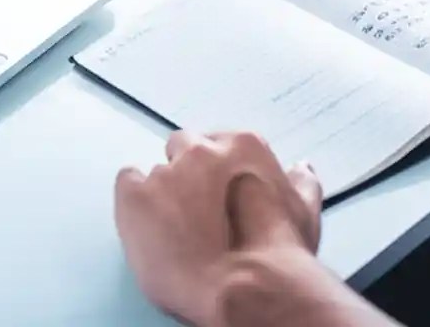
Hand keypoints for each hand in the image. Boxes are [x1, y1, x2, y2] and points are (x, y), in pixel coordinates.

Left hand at [113, 131, 322, 326]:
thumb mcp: (301, 214)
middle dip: (187, 171)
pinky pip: (128, 183)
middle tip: (194, 207)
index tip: (218, 188)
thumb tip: (301, 168)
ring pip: (156, 172)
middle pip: (183, 147)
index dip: (217, 168)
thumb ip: (301, 185)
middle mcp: (199, 151)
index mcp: (243, 146)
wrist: (241, 287)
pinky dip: (135, 200)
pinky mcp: (134, 196)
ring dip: (163, 194)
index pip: (219, 142)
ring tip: (173, 228)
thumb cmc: (276, 254)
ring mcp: (164, 172)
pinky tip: (147, 222)